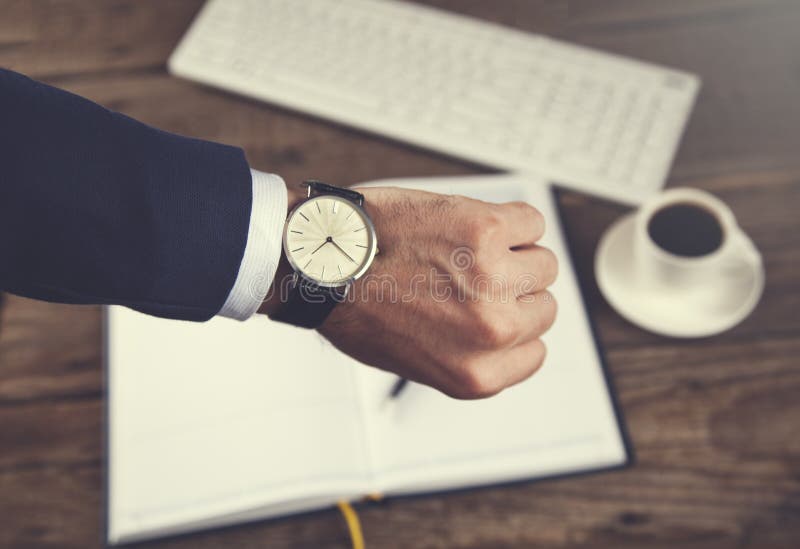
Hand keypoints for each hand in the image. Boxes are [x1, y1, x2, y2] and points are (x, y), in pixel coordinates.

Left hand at [317, 186, 557, 399]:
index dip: (511, 324)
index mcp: (476, 375)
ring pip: (543, 261)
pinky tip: (467, 223)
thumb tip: (507, 335)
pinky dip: (508, 218)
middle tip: (471, 275)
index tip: (493, 308)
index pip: (535, 350)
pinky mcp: (486, 230)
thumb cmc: (356, 309)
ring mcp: (493, 279)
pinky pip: (530, 221)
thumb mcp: (416, 361)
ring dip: (512, 251)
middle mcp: (492, 332)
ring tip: (464, 249)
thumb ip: (469, 355)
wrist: (320, 263)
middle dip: (513, 289)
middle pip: (544, 305)